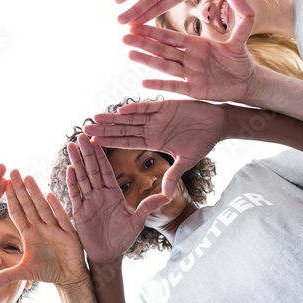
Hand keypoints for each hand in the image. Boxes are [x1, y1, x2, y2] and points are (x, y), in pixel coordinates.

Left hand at [0, 170, 88, 292]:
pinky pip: (61, 219)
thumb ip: (6, 276)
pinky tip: (49, 195)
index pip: (17, 213)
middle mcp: (41, 228)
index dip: (10, 199)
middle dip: (20, 189)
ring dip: (35, 193)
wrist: (69, 278)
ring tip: (28, 178)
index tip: (2, 184)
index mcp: (29, 234)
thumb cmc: (47, 272)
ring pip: (43, 208)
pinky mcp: (68, 235)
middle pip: (28, 205)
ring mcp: (55, 229)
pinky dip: (56, 208)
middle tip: (12, 171)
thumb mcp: (24, 273)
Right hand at [65, 136, 168, 263]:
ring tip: (71, 145)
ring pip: (82, 177)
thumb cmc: (124, 239)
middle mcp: (100, 194)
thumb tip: (167, 195)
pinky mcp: (79, 211)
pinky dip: (72, 181)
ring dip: (77, 161)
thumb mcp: (138, 221)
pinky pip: (75, 194)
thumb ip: (148, 206)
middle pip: (92, 169)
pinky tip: (70, 168)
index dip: (102, 155)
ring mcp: (89, 201)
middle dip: (87, 152)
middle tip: (81, 134)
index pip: (107, 170)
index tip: (99, 138)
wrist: (109, 256)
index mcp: (114, 193)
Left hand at [85, 100, 224, 201]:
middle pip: (123, 129)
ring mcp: (157, 116)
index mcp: (153, 141)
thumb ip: (172, 176)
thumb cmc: (203, 141)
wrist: (218, 122)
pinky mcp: (167, 105)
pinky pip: (149, 107)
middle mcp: (151, 128)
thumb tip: (165, 197)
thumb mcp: (186, 162)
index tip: (92, 144)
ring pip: (131, 117)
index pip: (126, 142)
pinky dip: (136, 109)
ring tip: (95, 118)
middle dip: (104, 130)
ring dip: (114, 118)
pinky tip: (121, 111)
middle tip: (84, 130)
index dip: (110, 142)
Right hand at [124, 23, 256, 102]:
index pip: (170, 37)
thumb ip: (242, 25)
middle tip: (124, 37)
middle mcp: (188, 58)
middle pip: (162, 50)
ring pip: (164, 66)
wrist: (246, 83)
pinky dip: (160, 85)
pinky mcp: (194, 90)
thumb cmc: (240, 61)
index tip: (136, 25)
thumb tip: (248, 7)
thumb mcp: (240, 41)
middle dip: (143, 43)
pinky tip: (144, 82)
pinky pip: (174, 87)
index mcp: (196, 45)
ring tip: (129, 54)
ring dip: (147, 60)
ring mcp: (189, 74)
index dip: (153, 31)